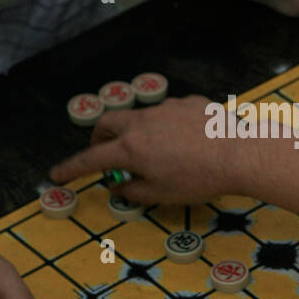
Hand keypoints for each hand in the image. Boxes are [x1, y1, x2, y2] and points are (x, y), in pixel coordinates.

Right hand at [50, 95, 253, 203]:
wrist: (240, 153)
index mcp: (131, 148)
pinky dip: (165, 126)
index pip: (91, 159)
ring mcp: (166, 108)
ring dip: (134, 131)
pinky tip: (184, 142)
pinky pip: (168, 113)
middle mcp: (143, 122)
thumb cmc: (201, 178)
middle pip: (107, 123)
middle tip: (104, 154)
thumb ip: (134, 190)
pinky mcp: (189, 103)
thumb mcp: (163, 195)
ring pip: (139, 116)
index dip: (71, 169)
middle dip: (99, 138)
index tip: (57, 174)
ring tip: (149, 151)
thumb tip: (120, 186)